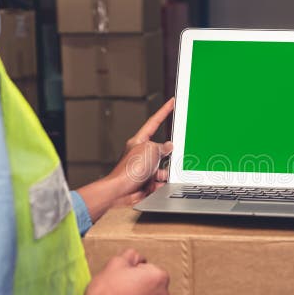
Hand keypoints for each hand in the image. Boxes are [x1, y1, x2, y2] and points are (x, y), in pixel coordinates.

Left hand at [76, 98, 174, 220]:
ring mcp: (145, 168)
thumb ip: (162, 146)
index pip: (154, 123)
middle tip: (171, 156)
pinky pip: (162, 180)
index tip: (171, 102)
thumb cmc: (129, 170)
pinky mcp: (148, 182)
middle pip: (162, 149)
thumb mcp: (150, 150)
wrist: (121, 192)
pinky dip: (162, 183)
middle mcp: (142, 154)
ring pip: (164, 167)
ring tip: (159, 176)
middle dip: (168, 155)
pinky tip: (157, 185)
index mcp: (139, 142)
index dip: (164, 112)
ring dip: (165, 173)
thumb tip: (168, 147)